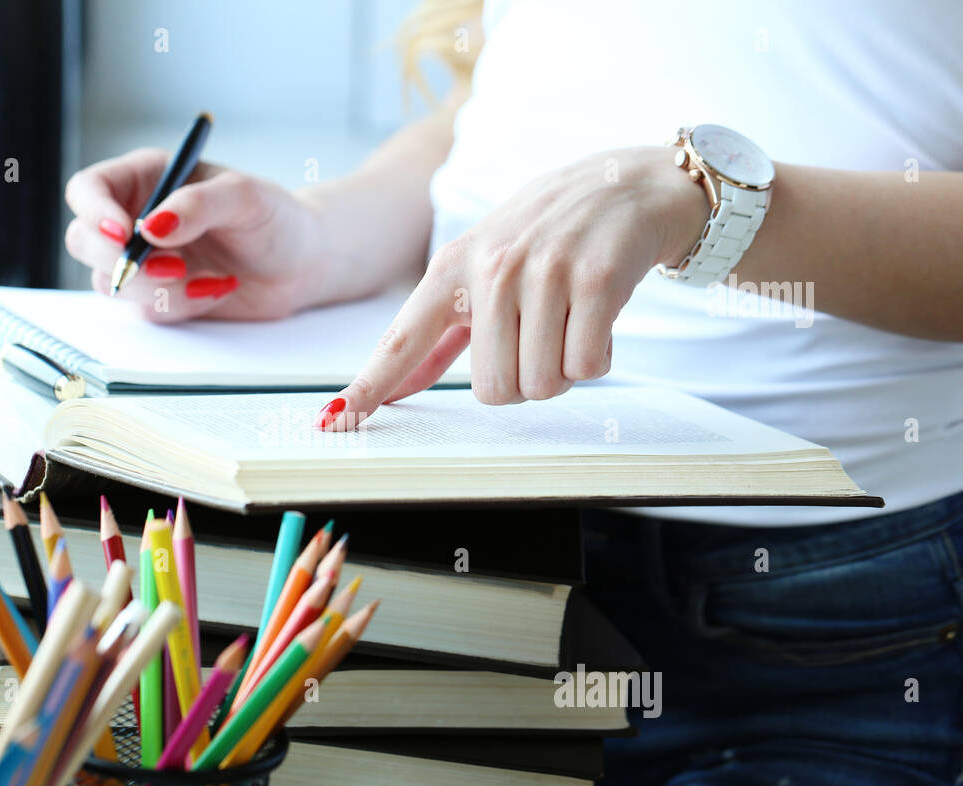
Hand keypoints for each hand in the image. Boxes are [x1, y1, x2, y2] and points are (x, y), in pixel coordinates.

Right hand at [65, 149, 331, 321]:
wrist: (301, 264)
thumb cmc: (275, 218)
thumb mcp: (244, 197)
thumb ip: (198, 204)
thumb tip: (152, 227)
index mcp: (146, 178)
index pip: (89, 189)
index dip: (94, 212)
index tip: (124, 234)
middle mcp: (135, 217)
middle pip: (84, 240)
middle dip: (121, 261)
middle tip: (172, 269)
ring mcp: (143, 260)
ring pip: (111, 282)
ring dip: (158, 289)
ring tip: (214, 279)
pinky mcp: (159, 296)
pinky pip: (146, 309)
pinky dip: (182, 305)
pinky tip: (219, 288)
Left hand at [315, 146, 707, 428]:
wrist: (627, 185)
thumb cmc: (547, 236)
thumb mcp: (482, 268)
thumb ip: (439, 334)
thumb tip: (394, 388)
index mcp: (452, 268)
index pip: (400, 340)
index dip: (367, 387)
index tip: (335, 421)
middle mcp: (491, 267)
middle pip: (494, 390)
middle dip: (525, 382)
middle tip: (542, 339)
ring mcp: (544, 271)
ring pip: (542, 383)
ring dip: (564, 370)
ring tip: (571, 322)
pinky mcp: (596, 279)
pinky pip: (587, 367)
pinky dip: (598, 358)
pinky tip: (598, 319)